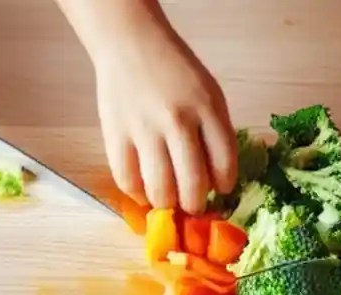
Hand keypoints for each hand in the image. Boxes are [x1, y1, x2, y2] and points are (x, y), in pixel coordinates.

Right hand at [89, 17, 236, 213]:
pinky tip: (144, 189)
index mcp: (207, 107)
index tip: (220, 189)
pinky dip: (138, 194)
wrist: (130, 43)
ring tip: (169, 200)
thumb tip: (214, 179)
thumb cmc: (174, 71)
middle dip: (196, 204)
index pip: (224, 163)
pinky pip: (127, 181)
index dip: (224, 185)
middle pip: (193, 184)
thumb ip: (214, 131)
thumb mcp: (208, 93)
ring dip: (168, 204)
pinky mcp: (115, 136)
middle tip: (193, 204)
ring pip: (160, 190)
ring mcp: (144, 130)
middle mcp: (177, 121)